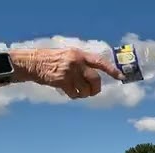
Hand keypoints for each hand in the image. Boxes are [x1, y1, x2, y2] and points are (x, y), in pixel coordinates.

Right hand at [8, 48, 122, 98]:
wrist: (33, 62)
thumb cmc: (51, 59)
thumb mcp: (68, 55)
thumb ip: (81, 62)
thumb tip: (94, 74)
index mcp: (80, 54)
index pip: (100, 62)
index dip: (111, 70)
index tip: (121, 77)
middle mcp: (77, 62)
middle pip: (96, 79)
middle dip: (96, 89)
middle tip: (93, 92)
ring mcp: (70, 72)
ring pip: (86, 89)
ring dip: (84, 94)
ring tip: (78, 91)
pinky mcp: (62, 82)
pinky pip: (75, 94)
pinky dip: (74, 96)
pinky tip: (69, 91)